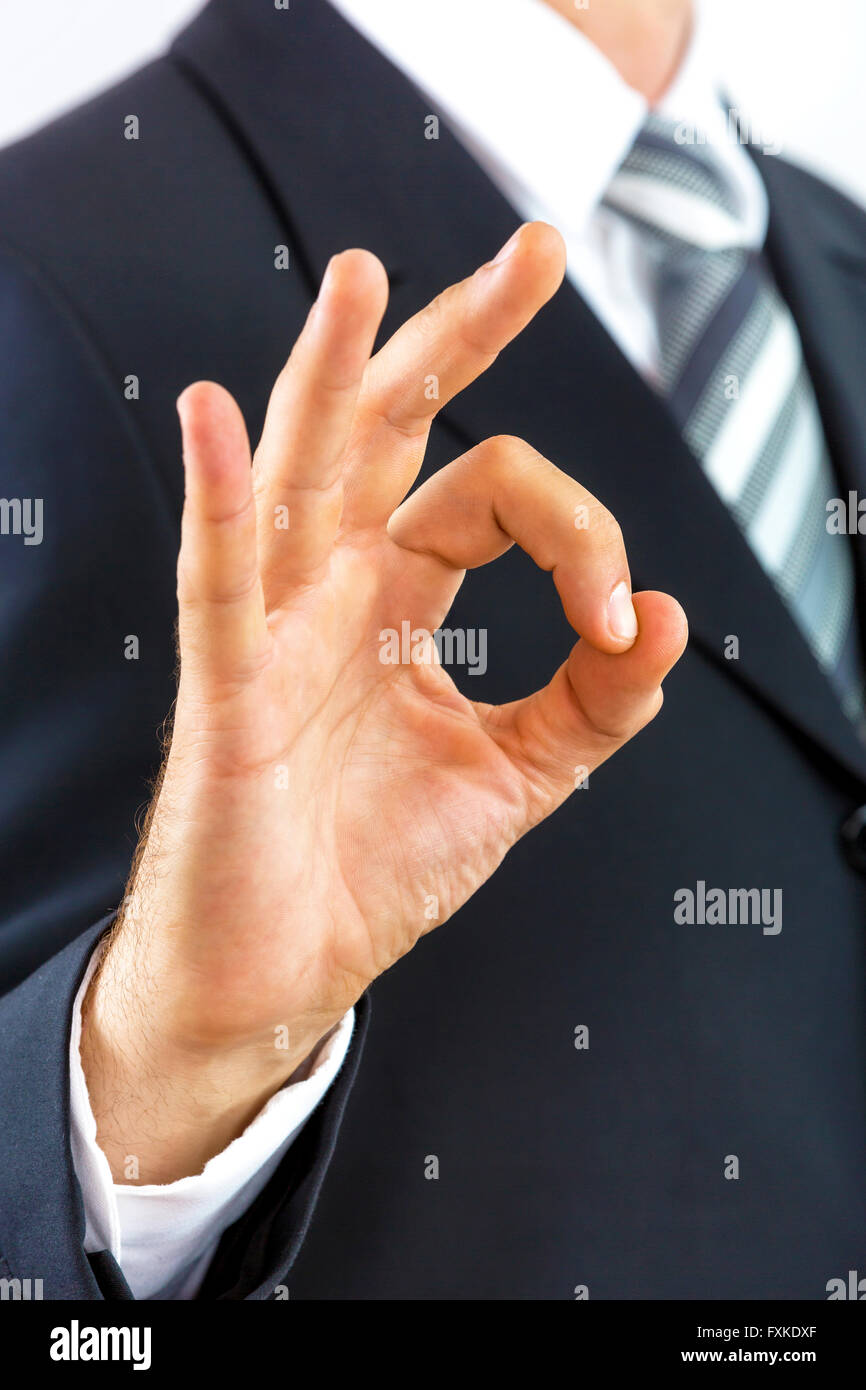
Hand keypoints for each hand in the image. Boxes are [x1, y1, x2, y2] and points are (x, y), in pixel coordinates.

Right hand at [82, 223, 686, 1181]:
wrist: (287, 965)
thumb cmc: (373, 864)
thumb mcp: (516, 775)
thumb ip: (594, 702)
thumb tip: (669, 619)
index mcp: (400, 596)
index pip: (493, 497)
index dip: (577, 534)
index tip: (620, 619)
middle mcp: (335, 588)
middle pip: (392, 429)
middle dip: (458, 335)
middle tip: (535, 252)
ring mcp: (276, 629)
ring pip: (301, 473)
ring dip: (333, 374)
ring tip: (365, 281)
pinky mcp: (229, 692)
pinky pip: (220, 583)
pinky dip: (221, 502)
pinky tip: (217, 418)